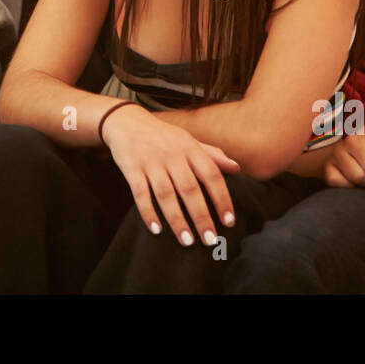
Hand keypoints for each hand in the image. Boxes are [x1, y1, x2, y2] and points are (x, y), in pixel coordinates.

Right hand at [101, 103, 240, 246]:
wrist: (127, 122)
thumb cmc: (163, 136)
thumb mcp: (188, 140)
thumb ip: (211, 154)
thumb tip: (236, 167)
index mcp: (190, 148)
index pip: (211, 174)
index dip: (222, 198)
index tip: (229, 221)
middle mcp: (172, 154)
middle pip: (189, 189)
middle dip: (201, 216)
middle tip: (210, 240)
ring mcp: (151, 162)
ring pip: (166, 194)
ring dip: (177, 219)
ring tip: (187, 241)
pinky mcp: (131, 168)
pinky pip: (140, 193)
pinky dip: (148, 212)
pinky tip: (157, 230)